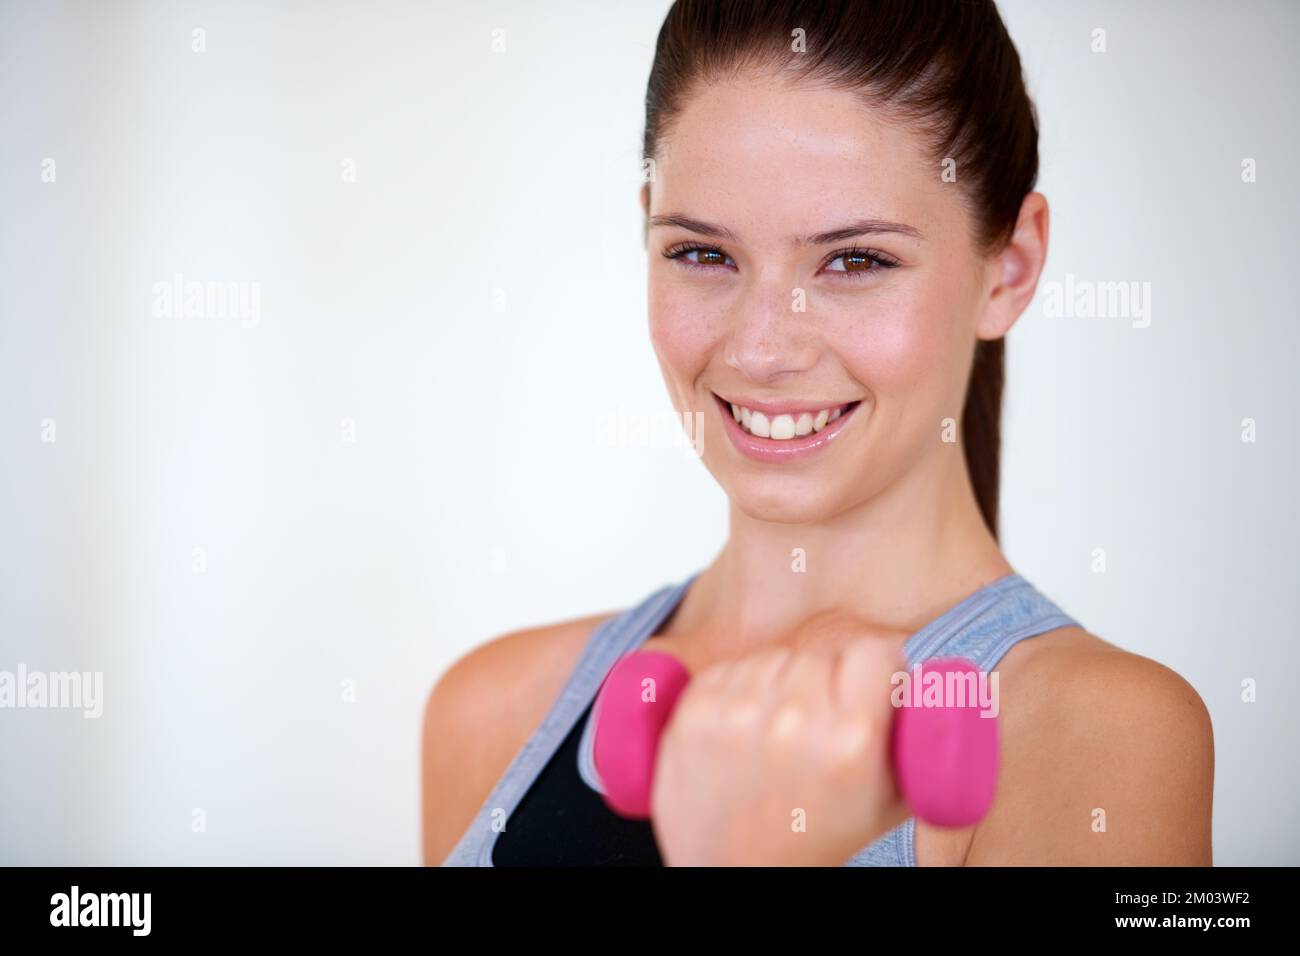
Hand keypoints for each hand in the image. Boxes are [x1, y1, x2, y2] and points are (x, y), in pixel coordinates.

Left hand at [649, 614, 910, 865]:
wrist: (736, 873)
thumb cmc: (816, 837)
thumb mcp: (891, 799)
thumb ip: (917, 740)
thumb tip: (940, 685)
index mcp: (851, 740)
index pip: (875, 652)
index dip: (878, 668)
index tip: (872, 683)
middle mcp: (793, 720)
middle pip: (821, 657)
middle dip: (825, 683)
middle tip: (820, 723)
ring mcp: (737, 714)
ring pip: (774, 659)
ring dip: (780, 683)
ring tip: (778, 731)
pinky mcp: (695, 713)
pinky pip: (729, 669)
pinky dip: (738, 688)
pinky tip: (744, 726)